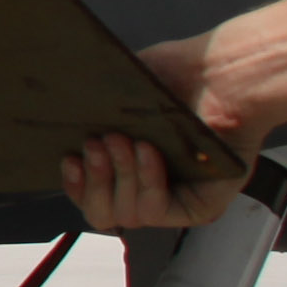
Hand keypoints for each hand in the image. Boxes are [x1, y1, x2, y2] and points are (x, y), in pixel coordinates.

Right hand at [66, 33, 249, 230]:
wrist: (226, 72)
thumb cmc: (183, 74)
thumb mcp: (121, 92)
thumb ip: (93, 113)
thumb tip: (60, 121)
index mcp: (129, 166)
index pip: (90, 194)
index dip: (75, 183)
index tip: (67, 158)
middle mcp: (152, 188)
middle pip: (102, 214)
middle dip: (93, 181)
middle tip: (96, 145)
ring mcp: (177, 201)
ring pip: (127, 215)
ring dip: (118, 177)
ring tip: (123, 141)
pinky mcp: (200, 209)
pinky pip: (159, 210)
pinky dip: (147, 182)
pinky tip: (149, 152)